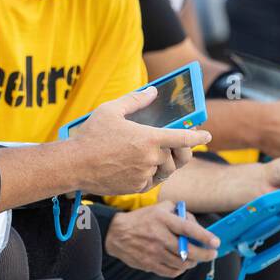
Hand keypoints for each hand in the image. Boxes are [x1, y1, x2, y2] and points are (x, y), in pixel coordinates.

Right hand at [70, 87, 211, 195]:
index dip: (197, 136)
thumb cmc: (90, 136)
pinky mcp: (135, 188)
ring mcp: (143, 175)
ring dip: (164, 165)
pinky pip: (151, 182)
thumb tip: (152, 92)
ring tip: (154, 158)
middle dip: (178, 152)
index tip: (206, 136)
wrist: (74, 165)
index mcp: (148, 138)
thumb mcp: (110, 110)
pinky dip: (149, 176)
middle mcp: (150, 158)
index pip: (182, 137)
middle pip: (176, 157)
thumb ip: (135, 100)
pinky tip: (139, 169)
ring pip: (164, 171)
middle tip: (175, 148)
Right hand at [105, 202, 218, 276]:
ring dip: (193, 262)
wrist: (115, 233)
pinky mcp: (149, 264)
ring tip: (196, 258)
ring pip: (182, 264)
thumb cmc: (142, 219)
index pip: (187, 229)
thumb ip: (180, 213)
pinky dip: (180, 269)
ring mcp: (153, 252)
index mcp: (162, 220)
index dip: (204, 236)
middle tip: (212, 254)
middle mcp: (158, 237)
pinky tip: (182, 264)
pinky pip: (171, 272)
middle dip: (205, 254)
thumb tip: (196, 224)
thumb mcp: (160, 208)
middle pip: (188, 251)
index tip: (216, 242)